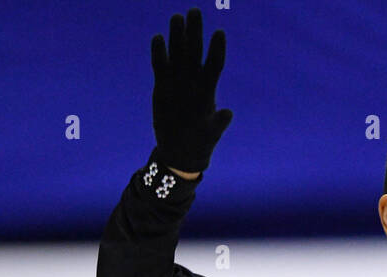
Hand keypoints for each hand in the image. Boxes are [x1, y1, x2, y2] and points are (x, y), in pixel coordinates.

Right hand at [151, 7, 232, 173]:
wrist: (181, 151)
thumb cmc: (201, 143)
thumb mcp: (211, 134)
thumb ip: (218, 123)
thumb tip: (228, 113)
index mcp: (208, 90)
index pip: (214, 64)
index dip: (217, 49)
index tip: (219, 32)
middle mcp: (193, 81)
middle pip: (195, 52)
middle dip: (195, 32)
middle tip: (194, 11)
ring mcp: (177, 81)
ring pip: (178, 54)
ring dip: (177, 36)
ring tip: (177, 17)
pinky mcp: (162, 85)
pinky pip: (160, 65)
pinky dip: (159, 53)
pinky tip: (158, 38)